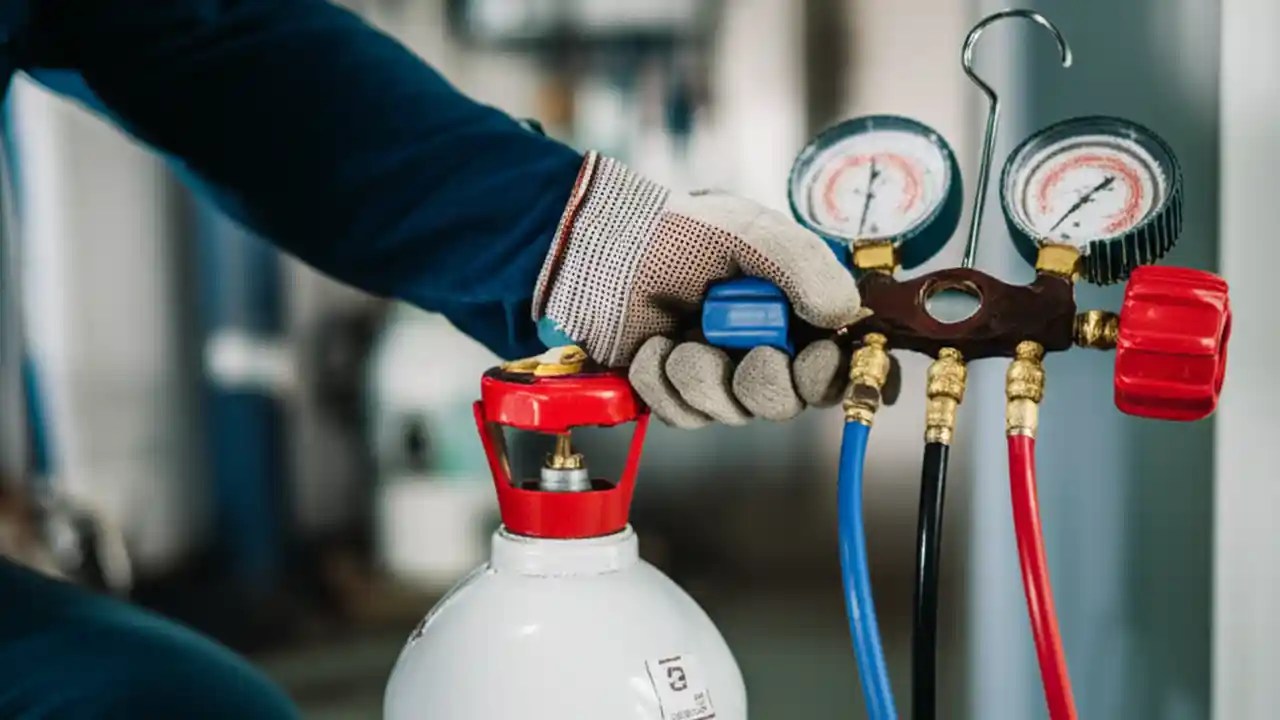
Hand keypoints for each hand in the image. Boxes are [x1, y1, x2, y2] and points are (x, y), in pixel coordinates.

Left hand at [532, 153, 865, 427]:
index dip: (834, 375)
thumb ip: (805, 265)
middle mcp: (762, 351)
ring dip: (704, 378)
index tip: (816, 359)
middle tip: (751, 355)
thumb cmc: (683, 231)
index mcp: (795, 315)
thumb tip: (842, 314)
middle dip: (766, 383)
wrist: (606, 245)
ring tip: (680, 339)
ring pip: (732, 413)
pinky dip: (662, 383)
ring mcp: (717, 376)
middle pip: (788, 403)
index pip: (839, 365)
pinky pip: (681, 414)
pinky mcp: (673, 393)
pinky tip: (653, 347)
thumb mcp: (753, 231)